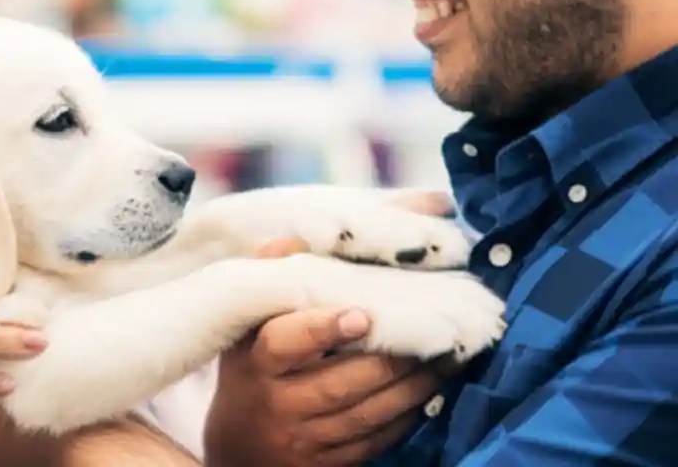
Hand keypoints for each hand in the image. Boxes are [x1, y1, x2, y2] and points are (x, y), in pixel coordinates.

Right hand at [205, 305, 443, 466]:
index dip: (321, 329)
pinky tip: (426, 395)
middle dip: (392, 361)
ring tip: (445, 362)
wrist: (237, 448)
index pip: (282, 343)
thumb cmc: (250, 371)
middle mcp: (276, 403)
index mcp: (254, 361)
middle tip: (435, 334)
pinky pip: (372, 443)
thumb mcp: (246, 329)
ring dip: (410, 389)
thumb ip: (268, 282)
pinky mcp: (325, 464)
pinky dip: (404, 419)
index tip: (362, 316)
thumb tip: (297, 239)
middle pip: (338, 384)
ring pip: (364, 415)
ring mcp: (302, 437)